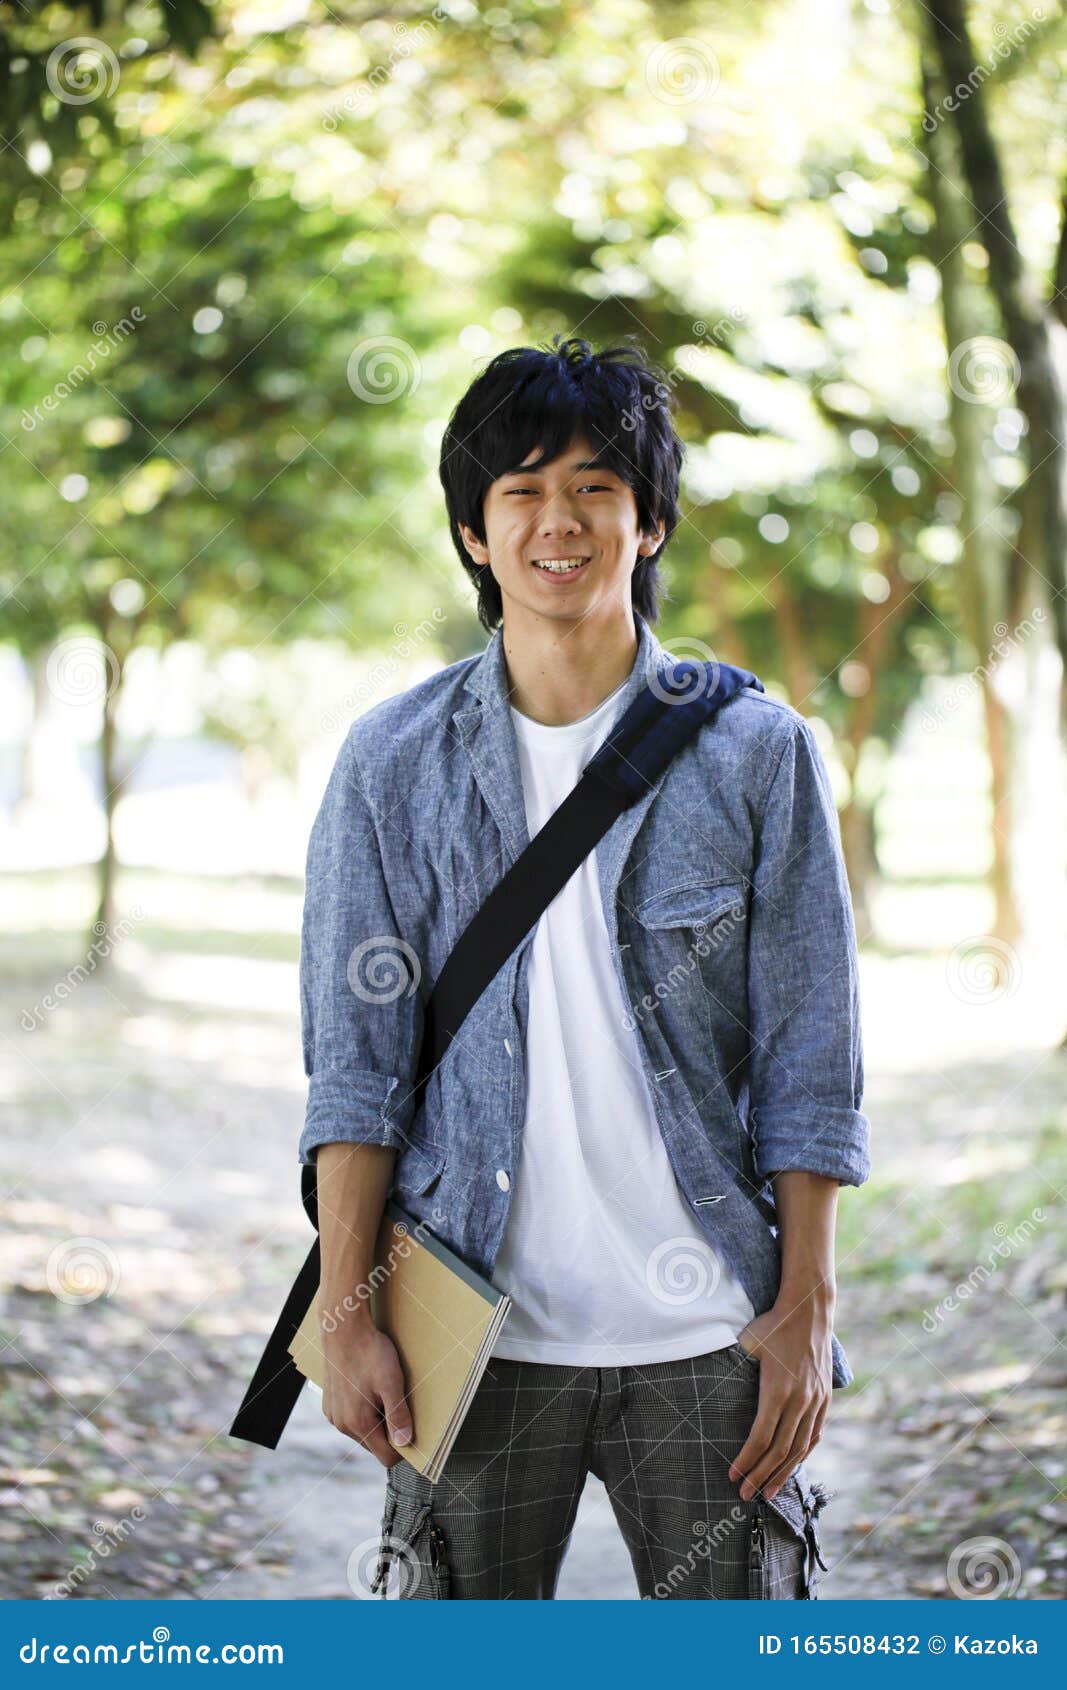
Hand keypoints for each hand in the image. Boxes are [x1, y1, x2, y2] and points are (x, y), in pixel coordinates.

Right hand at [321, 1317, 412, 1466]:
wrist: (342, 1328)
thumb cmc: (369, 1352)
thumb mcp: (391, 1383)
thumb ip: (398, 1416)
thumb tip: (405, 1443)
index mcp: (358, 1423)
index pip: (386, 1456)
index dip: (403, 1446)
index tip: (412, 1427)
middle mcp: (343, 1424)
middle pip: (375, 1444)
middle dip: (389, 1430)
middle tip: (397, 1401)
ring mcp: (334, 1415)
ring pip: (363, 1431)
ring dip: (376, 1419)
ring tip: (381, 1391)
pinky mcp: (330, 1404)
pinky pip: (351, 1418)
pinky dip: (363, 1410)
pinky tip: (367, 1388)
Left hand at [728, 1298, 831, 1501]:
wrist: (809, 1310)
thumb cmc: (773, 1324)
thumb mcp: (747, 1342)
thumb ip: (731, 1364)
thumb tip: (708, 1375)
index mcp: (777, 1390)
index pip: (760, 1437)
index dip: (746, 1461)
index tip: (733, 1476)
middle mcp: (799, 1400)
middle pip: (779, 1450)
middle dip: (760, 1475)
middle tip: (745, 1495)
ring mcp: (815, 1401)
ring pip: (799, 1448)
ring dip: (783, 1473)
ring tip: (768, 1491)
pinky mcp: (825, 1398)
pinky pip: (814, 1435)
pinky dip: (803, 1454)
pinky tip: (792, 1466)